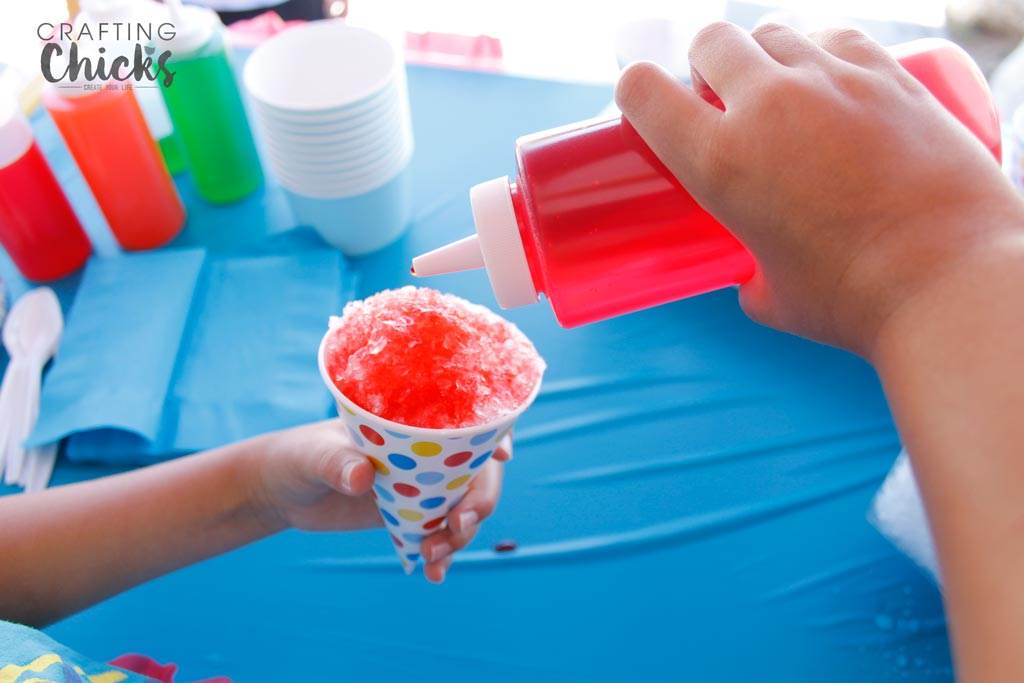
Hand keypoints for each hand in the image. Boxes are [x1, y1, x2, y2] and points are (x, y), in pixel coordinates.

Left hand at [247, 420, 510, 582]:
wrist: (281, 492)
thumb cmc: (296, 457)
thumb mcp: (313, 457)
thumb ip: (338, 463)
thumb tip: (362, 476)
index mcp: (411, 425)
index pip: (467, 421)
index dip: (495, 434)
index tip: (501, 456)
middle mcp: (426, 454)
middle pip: (477, 473)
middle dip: (479, 501)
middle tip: (457, 527)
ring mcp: (422, 487)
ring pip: (464, 509)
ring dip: (461, 535)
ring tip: (433, 557)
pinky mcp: (411, 517)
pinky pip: (440, 536)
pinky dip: (444, 556)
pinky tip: (434, 575)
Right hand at [615, 23, 1023, 356]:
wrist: (951, 280)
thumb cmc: (855, 300)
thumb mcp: (770, 295)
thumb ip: (746, 274)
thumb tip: (750, 275)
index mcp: (719, 161)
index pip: (643, 89)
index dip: (636, 93)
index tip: (650, 109)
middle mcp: (767, 105)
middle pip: (710, 40)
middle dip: (704, 67)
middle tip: (721, 103)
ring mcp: (831, 80)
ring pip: (772, 31)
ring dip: (762, 57)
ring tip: (779, 95)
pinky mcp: (886, 73)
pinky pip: (835, 36)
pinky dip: (820, 53)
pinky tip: (833, 85)